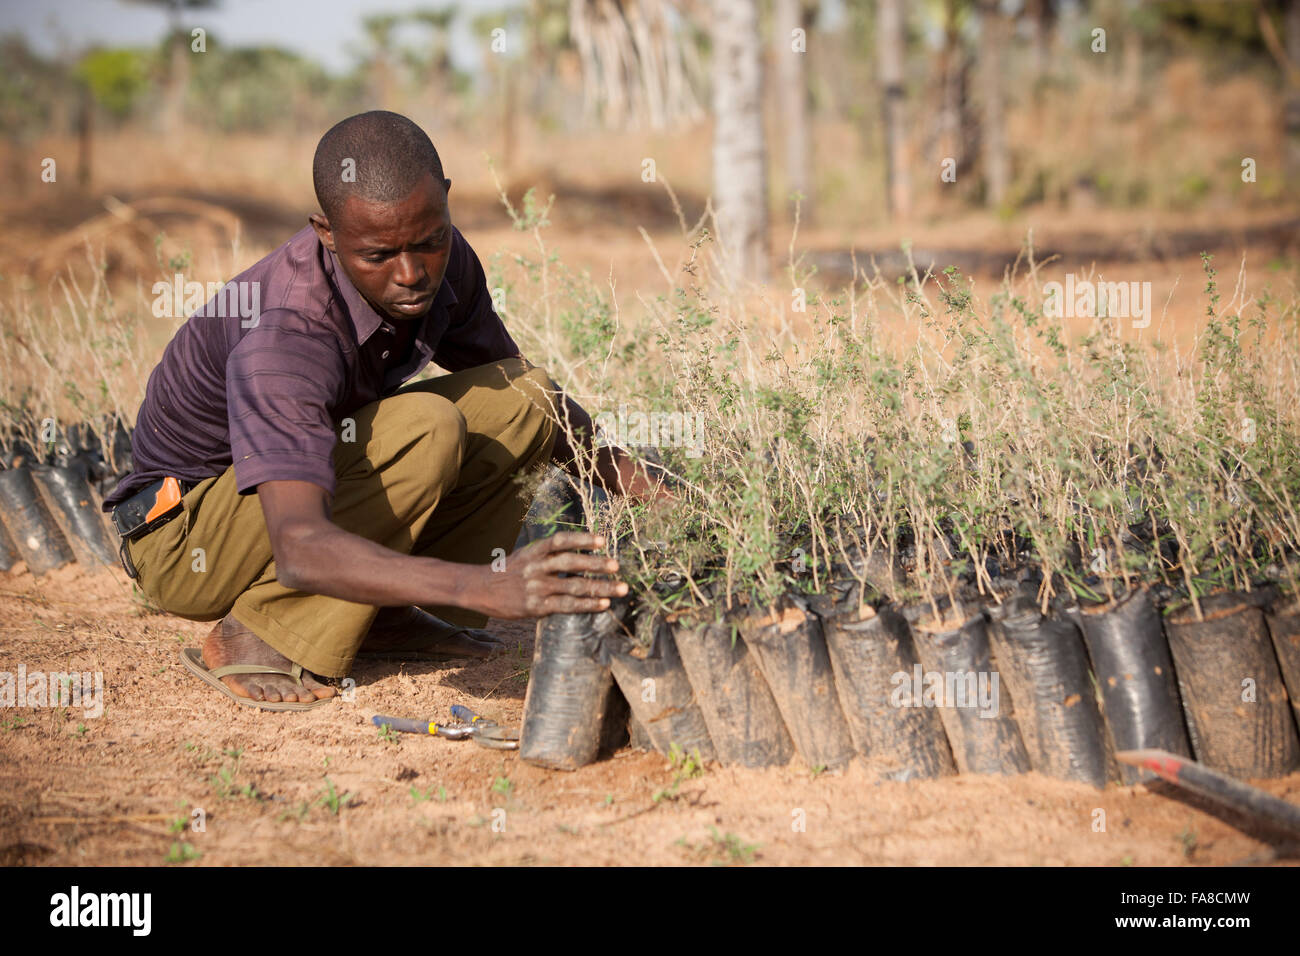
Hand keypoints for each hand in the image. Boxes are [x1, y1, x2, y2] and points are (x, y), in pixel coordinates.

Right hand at [474, 532, 627, 618]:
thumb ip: (548, 555)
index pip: (560, 541)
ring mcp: (537, 588)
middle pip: (571, 564)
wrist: (480, 589)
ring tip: (621, 588)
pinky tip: (603, 604)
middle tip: (617, 566)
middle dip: (597, 565)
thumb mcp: (525, 555)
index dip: (581, 540)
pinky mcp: (536, 607)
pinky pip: (567, 606)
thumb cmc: (508, 571)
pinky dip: (587, 605)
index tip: (601, 540)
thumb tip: (580, 554)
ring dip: (601, 588)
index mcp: (534, 551)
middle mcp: (536, 567)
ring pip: (574, 587)